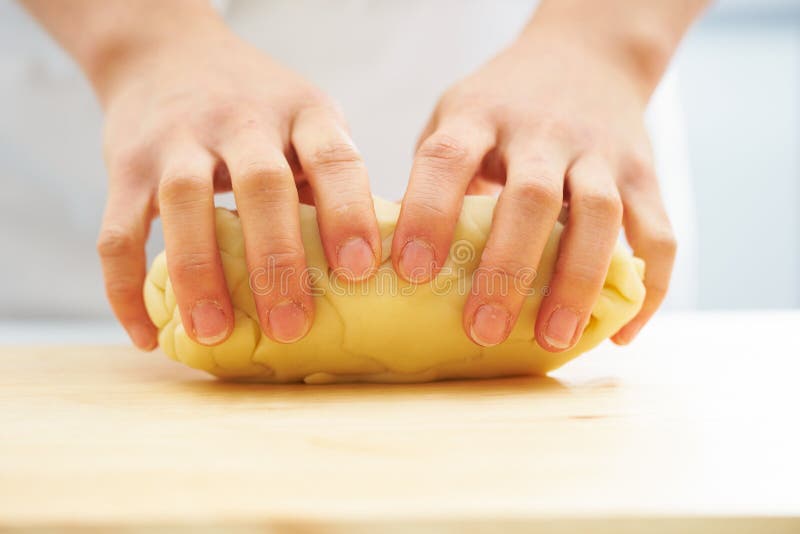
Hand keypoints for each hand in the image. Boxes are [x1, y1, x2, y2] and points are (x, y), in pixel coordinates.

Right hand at [96, 21, 380, 349]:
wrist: (169, 54)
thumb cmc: (259, 111)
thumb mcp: (305, 123)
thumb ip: (328, 183)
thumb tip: (366, 271)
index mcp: (302, 113)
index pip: (334, 158)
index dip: (349, 214)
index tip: (359, 270)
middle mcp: (242, 119)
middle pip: (262, 186)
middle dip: (277, 261)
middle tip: (290, 327)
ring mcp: (178, 139)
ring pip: (184, 203)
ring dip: (200, 274)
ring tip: (215, 333)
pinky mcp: (126, 165)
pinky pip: (118, 231)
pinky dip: (127, 288)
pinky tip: (149, 333)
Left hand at [393, 27, 675, 350]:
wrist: (588, 54)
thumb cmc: (502, 106)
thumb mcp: (457, 117)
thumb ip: (436, 178)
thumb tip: (403, 261)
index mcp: (481, 115)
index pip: (448, 158)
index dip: (428, 214)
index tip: (412, 272)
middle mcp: (543, 130)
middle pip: (530, 198)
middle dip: (506, 269)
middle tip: (483, 330)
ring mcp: (600, 150)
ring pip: (599, 216)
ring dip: (577, 284)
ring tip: (553, 339)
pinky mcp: (644, 173)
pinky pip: (658, 234)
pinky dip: (646, 289)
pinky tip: (620, 333)